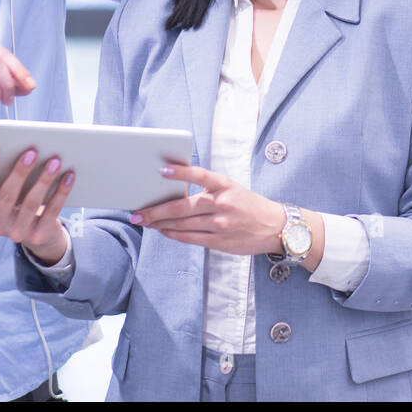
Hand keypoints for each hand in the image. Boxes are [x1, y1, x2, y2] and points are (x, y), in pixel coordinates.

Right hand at [0, 144, 72, 264]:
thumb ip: (7, 175)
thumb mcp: (9, 193)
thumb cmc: (20, 203)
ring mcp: (17, 233)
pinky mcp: (38, 236)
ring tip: (55, 161)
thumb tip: (23, 149)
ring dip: (44, 180)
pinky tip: (69, 176)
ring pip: (31, 203)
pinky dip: (61, 191)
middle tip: (33, 152)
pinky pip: (52, 211)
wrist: (39, 233)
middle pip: (7, 195)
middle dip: (20, 172)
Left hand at [130, 161, 284, 255]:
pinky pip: (190, 238)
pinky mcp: (220, 241)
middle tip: (136, 212)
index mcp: (225, 185)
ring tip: (144, 221)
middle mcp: (222, 204)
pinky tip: (163, 231)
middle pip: (182, 207)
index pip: (200, 175)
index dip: (181, 172)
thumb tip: (174, 193)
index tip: (162, 169)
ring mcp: (220, 224)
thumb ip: (208, 190)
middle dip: (155, 211)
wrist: (275, 227)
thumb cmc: (248, 205)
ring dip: (160, 224)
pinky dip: (173, 234)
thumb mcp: (232, 189)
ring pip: (182, 224)